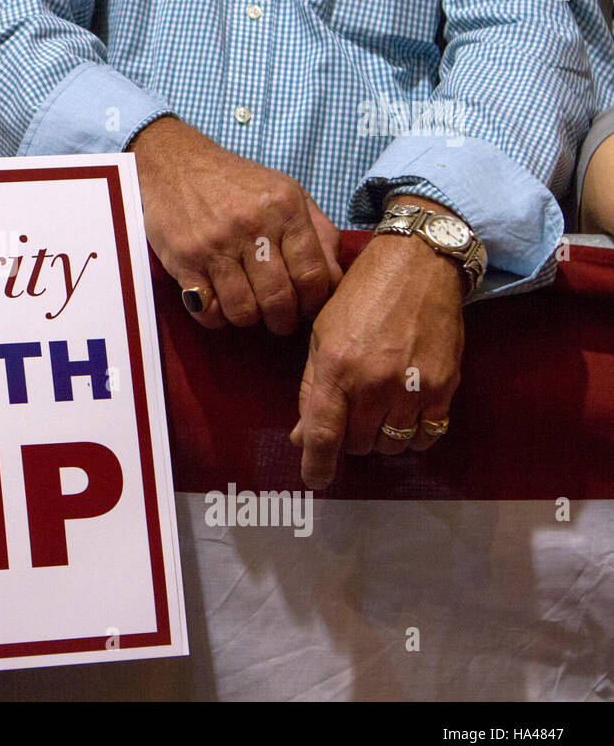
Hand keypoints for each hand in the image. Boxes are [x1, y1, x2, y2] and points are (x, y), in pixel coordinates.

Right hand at [130, 118, 342, 333]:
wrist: (176, 164)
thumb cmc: (235, 183)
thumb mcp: (286, 192)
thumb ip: (319, 232)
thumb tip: (335, 279)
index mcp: (284, 208)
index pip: (312, 274)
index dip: (314, 302)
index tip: (307, 308)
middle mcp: (251, 226)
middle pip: (279, 299)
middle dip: (283, 320)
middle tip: (279, 319)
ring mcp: (215, 245)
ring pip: (243, 311)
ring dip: (249, 319)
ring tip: (248, 308)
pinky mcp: (183, 260)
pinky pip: (207, 310)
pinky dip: (216, 316)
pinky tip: (218, 302)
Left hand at [291, 198, 466, 488]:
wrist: (419, 265)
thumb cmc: (362, 295)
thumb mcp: (321, 335)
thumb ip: (311, 388)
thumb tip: (301, 435)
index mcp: (336, 367)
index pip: (323, 434)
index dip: (316, 465)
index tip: (314, 480)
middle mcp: (374, 382)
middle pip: (358, 444)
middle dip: (349, 440)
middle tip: (350, 416)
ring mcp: (413, 386)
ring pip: (392, 444)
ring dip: (381, 438)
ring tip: (377, 411)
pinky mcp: (446, 385)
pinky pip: (429, 433)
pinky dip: (415, 434)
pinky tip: (406, 415)